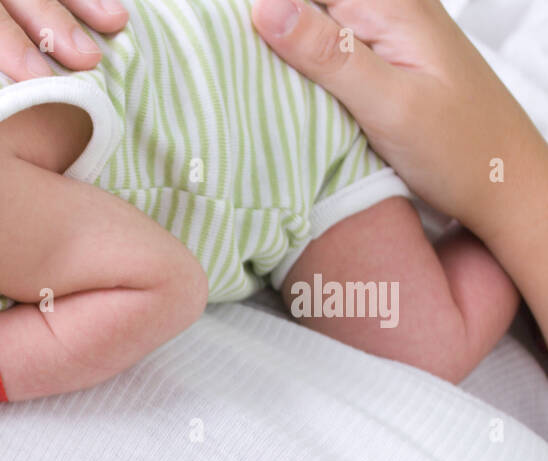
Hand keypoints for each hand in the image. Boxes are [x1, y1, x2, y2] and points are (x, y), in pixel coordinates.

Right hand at [249, 0, 543, 240]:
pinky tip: (277, 90)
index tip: (216, 42)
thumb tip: (263, 6)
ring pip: (312, 23)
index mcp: (389, 4)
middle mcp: (388, 6)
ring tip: (238, 77)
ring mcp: (385, 31)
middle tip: (220, 66)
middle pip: (305, 3)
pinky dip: (298, 66)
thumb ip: (328, 54)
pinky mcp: (381, 58)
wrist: (505, 182)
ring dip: (278, 50)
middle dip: (264, 28)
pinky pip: (327, 47)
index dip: (258, 11)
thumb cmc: (459, 149)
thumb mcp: (388, 104)